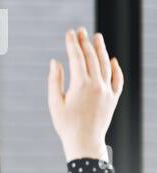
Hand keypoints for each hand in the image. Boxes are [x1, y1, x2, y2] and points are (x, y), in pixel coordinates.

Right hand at [47, 28, 123, 161]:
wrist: (85, 142)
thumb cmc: (65, 124)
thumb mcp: (54, 103)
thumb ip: (55, 80)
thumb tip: (56, 62)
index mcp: (81, 85)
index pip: (77, 58)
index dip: (72, 44)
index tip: (69, 33)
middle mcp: (97, 85)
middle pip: (92, 58)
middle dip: (85, 42)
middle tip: (81, 30)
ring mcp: (107, 91)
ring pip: (106, 65)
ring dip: (101, 50)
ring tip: (97, 37)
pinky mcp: (113, 98)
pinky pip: (117, 79)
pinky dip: (115, 68)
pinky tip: (112, 60)